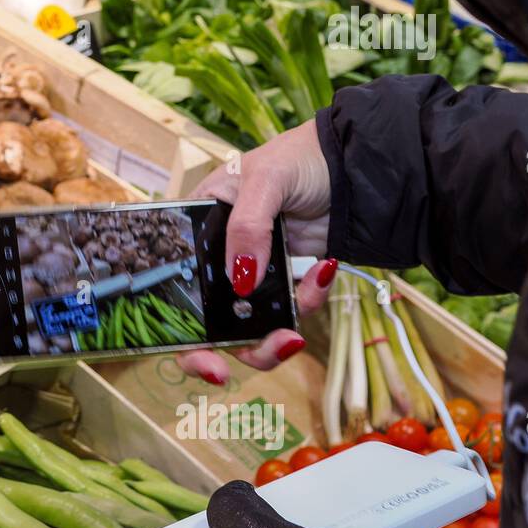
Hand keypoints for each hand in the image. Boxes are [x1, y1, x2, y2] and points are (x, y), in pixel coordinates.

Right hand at [176, 119, 336, 384]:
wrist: (357, 164)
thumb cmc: (298, 159)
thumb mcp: (264, 180)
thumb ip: (247, 227)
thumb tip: (241, 282)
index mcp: (197, 231)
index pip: (171, 285)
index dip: (177, 330)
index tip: (203, 359)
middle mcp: (219, 258)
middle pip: (207, 322)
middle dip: (225, 350)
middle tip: (236, 368)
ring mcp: (254, 274)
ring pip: (250, 327)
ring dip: (271, 339)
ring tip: (294, 336)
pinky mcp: (289, 282)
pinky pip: (292, 309)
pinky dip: (309, 300)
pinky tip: (324, 270)